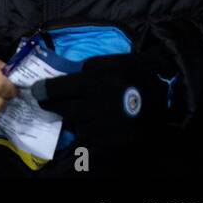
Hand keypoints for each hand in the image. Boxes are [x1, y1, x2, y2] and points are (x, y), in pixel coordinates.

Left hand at [32, 51, 181, 145]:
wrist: (167, 91)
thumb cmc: (135, 70)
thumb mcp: (107, 61)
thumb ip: (83, 69)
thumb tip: (63, 79)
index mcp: (94, 84)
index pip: (56, 90)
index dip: (43, 90)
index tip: (35, 91)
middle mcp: (96, 107)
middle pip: (62, 109)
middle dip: (52, 104)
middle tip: (46, 101)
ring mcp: (105, 126)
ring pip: (76, 123)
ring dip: (73, 116)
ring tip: (76, 109)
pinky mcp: (114, 140)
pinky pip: (92, 135)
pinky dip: (89, 128)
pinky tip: (94, 120)